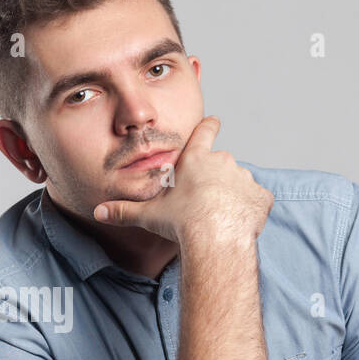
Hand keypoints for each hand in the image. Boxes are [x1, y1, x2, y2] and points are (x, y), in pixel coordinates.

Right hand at [93, 115, 273, 244]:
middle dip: (215, 177)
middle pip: (221, 163)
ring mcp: (244, 178)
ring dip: (232, 193)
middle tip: (204, 199)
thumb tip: (98, 212)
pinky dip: (251, 208)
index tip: (214, 120)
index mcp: (197, 159)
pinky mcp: (260, 197)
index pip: (205, 132)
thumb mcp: (149, 215)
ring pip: (239, 182)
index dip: (209, 126)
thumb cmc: (181, 222)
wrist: (215, 239)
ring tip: (220, 215)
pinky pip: (257, 200)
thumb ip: (124, 211)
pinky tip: (239, 222)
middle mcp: (223, 162)